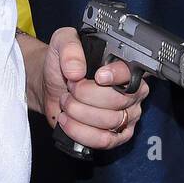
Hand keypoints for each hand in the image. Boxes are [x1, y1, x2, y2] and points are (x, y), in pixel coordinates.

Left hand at [42, 27, 150, 151]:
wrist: (52, 85)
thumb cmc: (63, 63)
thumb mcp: (63, 42)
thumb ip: (70, 48)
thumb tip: (77, 70)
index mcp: (125, 66)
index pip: (131, 73)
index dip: (116, 76)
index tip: (98, 76)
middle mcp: (132, 92)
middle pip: (118, 100)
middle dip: (85, 96)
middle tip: (70, 88)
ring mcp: (126, 115)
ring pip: (109, 122)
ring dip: (79, 113)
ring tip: (66, 102)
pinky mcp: (116, 136)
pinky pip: (104, 141)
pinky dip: (81, 132)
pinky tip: (67, 121)